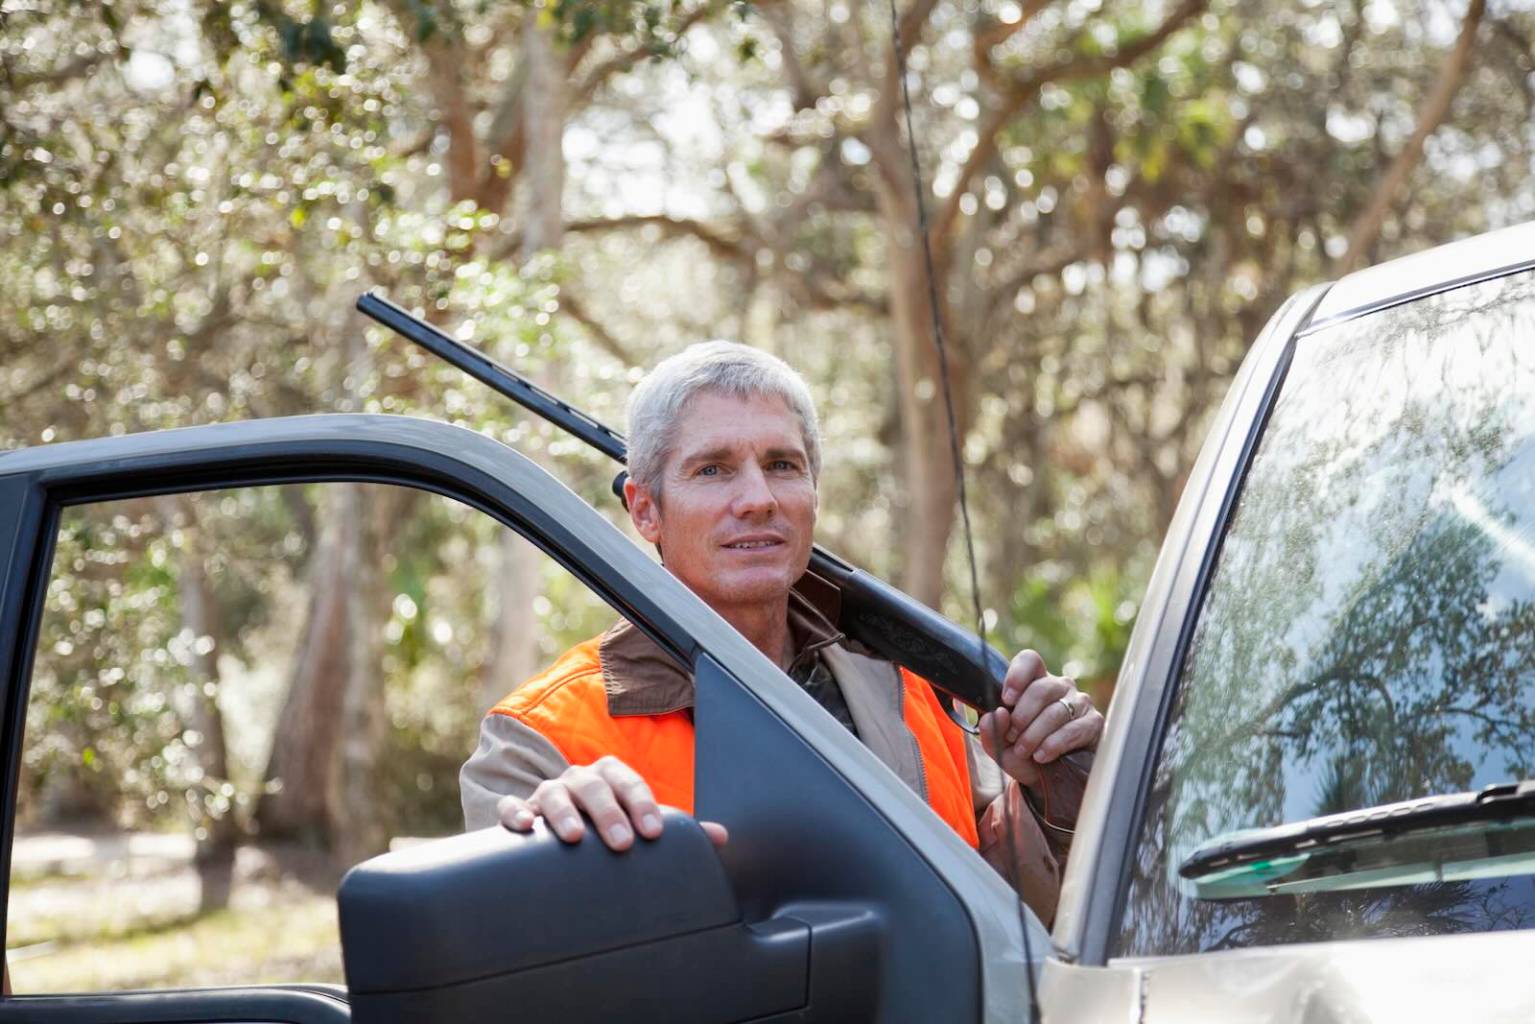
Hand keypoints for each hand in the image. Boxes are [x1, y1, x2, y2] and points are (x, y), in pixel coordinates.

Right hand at [497, 755, 728, 850]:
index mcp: (612, 777)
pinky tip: (526, 828)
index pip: (630, 782)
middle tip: (622, 843)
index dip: (642, 804)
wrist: (564, 830)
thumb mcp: (641, 825)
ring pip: (553, 792)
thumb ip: (680, 831)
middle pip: (593, 785)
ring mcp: (548, 793)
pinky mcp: (520, 812)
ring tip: (572, 837)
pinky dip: (516, 813)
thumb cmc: (611, 828)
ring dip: (563, 812)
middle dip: (608, 812)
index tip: (654, 833)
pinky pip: (512, 807)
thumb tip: (721, 837)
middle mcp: (580, 780)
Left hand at [977, 650, 1101, 786]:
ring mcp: (1079, 702)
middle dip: (1022, 716)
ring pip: (1055, 711)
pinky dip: (1053, 744)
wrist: (1047, 780)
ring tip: (1024, 751)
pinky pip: (1073, 729)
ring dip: (1035, 735)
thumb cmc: (1023, 753)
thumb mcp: (1000, 745)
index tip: (1006, 700)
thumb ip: (992, 730)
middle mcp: (1059, 687)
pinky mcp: (1093, 723)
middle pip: (1041, 688)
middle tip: (1012, 736)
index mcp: (1035, 682)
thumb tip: (996, 714)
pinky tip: (1042, 756)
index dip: (1017, 675)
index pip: (1030, 660)